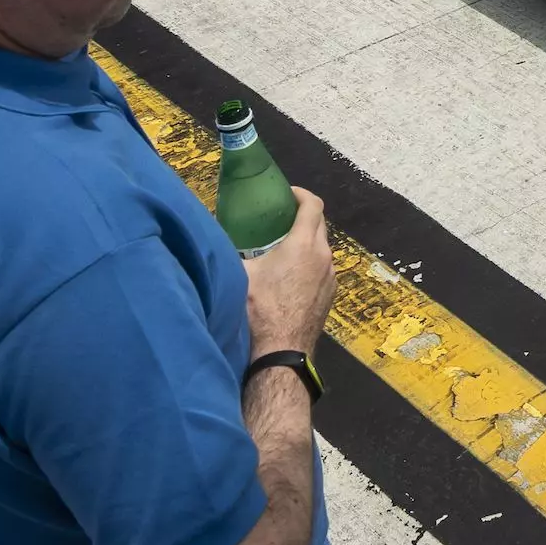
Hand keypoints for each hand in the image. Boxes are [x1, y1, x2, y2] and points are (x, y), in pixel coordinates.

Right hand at [243, 189, 335, 356]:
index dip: (301, 194)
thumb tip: (214, 238)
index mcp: (304, 244)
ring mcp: (331, 276)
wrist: (281, 350)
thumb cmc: (259, 309)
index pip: (313, 205)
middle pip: (319, 224)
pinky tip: (291, 274)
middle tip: (280, 219)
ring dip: (307, 241)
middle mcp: (323, 255)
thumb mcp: (241, 274)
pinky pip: (322, 267)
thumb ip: (233, 251)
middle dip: (302, 216)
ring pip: (322, 247)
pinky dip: (310, 262)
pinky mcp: (331, 293)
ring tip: (283, 247)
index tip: (287, 194)